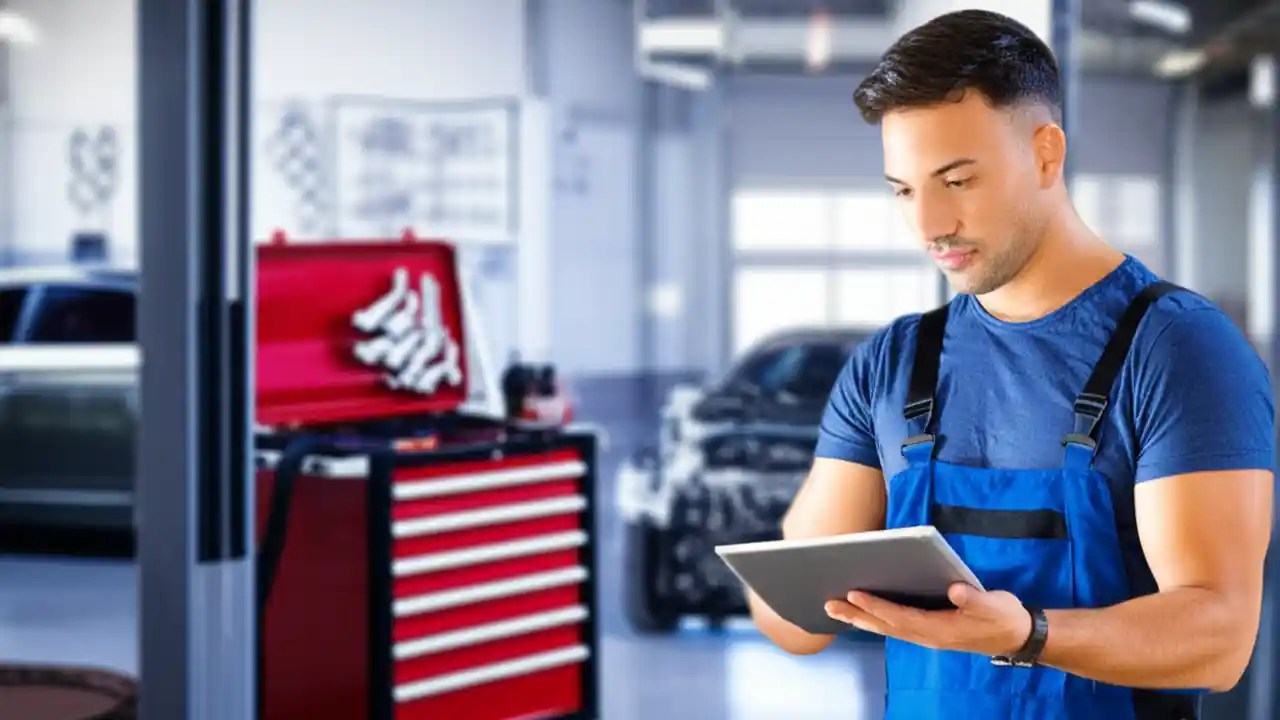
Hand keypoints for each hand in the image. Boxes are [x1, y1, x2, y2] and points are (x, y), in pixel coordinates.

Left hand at [824, 583, 1031, 656]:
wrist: (1016, 636)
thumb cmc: (1003, 617)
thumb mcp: (995, 606)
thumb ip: (976, 600)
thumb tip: (958, 590)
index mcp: (940, 629)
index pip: (900, 616)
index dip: (877, 606)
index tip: (854, 594)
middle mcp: (927, 635)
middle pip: (885, 625)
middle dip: (856, 614)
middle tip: (828, 604)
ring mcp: (926, 636)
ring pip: (886, 627)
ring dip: (860, 618)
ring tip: (834, 608)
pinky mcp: (927, 631)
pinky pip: (893, 626)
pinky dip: (874, 619)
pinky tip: (860, 612)